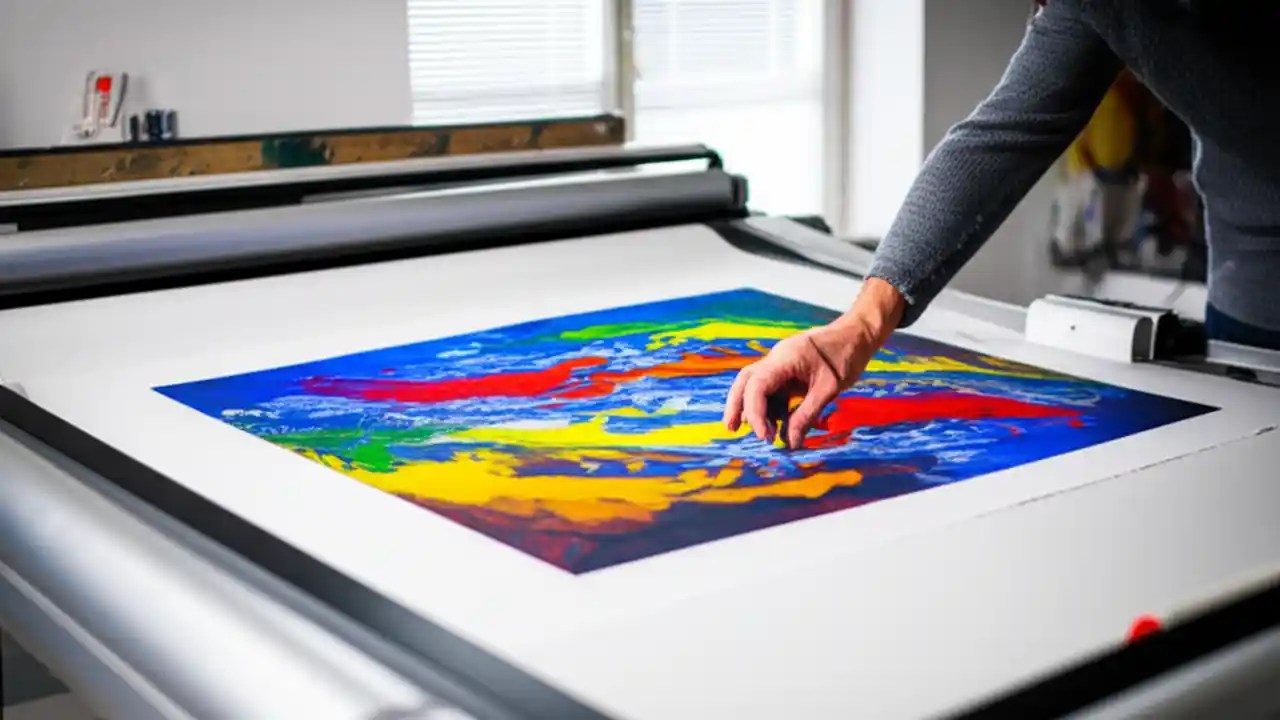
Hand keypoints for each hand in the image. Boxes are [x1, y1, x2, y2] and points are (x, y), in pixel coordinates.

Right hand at [722, 278, 904, 447]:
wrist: (858, 335)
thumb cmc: (846, 357)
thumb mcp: (828, 390)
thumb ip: (806, 415)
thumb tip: (791, 443)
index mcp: (785, 358)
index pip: (757, 386)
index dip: (755, 412)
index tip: (764, 436)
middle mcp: (776, 359)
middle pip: (745, 382)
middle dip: (737, 406)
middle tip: (731, 429)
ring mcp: (780, 363)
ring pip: (757, 386)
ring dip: (757, 409)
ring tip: (767, 434)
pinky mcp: (787, 370)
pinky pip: (773, 390)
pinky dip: (773, 407)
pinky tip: (780, 424)